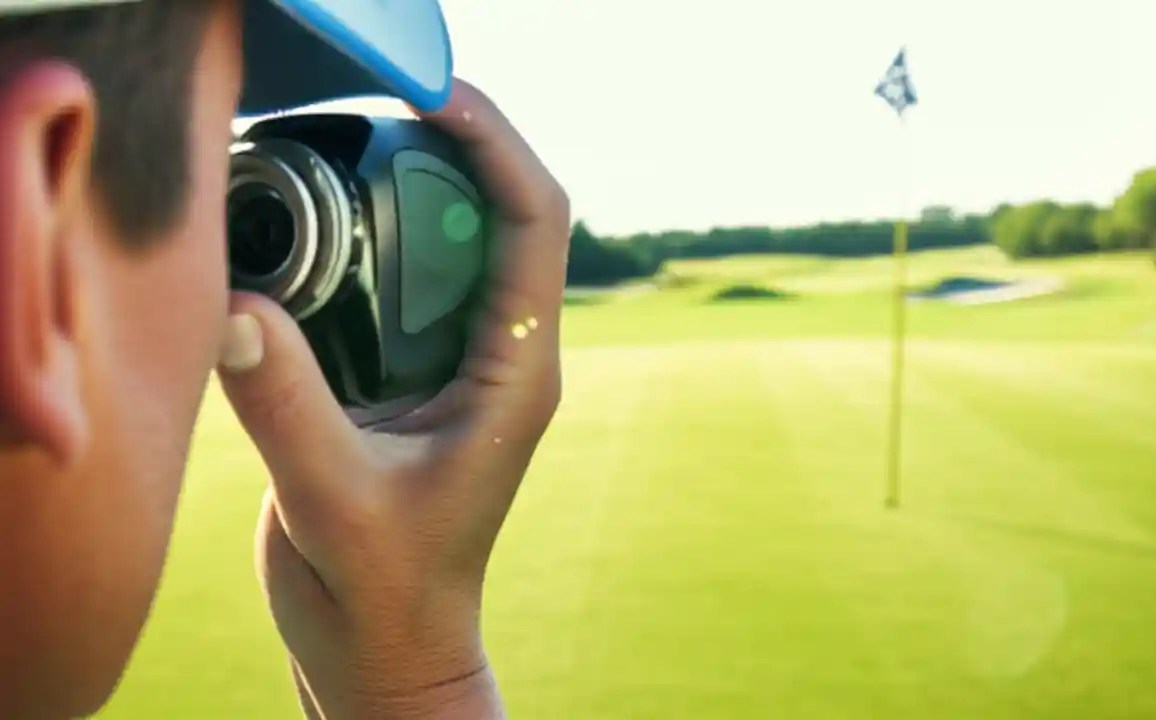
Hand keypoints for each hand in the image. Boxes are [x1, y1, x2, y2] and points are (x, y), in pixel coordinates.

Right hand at [215, 79, 569, 718]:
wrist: (385, 646)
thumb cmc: (385, 593)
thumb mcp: (335, 502)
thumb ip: (287, 406)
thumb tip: (237, 305)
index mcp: (517, 375)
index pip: (532, 224)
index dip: (496, 144)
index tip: (433, 98)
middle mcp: (498, 357)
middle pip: (492, 214)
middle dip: (438, 152)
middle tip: (359, 117)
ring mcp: (453, 363)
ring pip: (442, 243)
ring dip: (393, 194)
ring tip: (326, 161)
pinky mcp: (406, 376)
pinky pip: (391, 284)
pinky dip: (351, 246)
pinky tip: (296, 241)